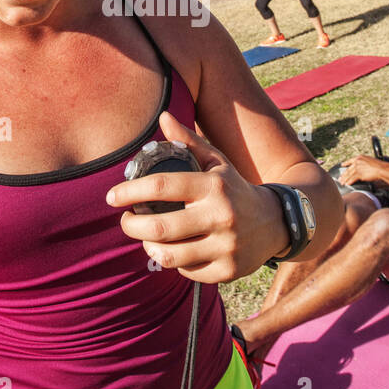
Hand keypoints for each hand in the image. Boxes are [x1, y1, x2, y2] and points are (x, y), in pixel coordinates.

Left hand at [107, 111, 288, 281]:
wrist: (276, 222)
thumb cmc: (234, 188)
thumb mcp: (216, 162)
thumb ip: (188, 141)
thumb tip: (163, 116)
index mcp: (214, 185)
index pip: (162, 186)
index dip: (129, 192)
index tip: (112, 196)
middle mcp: (221, 216)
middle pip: (159, 228)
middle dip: (131, 226)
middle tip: (125, 221)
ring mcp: (226, 246)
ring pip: (169, 256)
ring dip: (148, 247)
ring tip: (145, 238)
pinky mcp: (228, 271)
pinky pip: (187, 272)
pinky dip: (174, 263)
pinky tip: (174, 251)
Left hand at [338, 155, 387, 185]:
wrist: (381, 169)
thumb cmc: (378, 166)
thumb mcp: (369, 161)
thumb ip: (363, 164)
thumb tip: (360, 168)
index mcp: (359, 158)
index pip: (350, 161)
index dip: (345, 163)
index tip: (342, 165)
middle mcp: (357, 162)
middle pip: (348, 169)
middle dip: (343, 175)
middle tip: (340, 178)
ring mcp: (357, 168)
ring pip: (349, 174)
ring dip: (345, 179)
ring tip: (342, 183)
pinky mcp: (359, 174)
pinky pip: (352, 179)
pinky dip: (349, 182)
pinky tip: (347, 184)